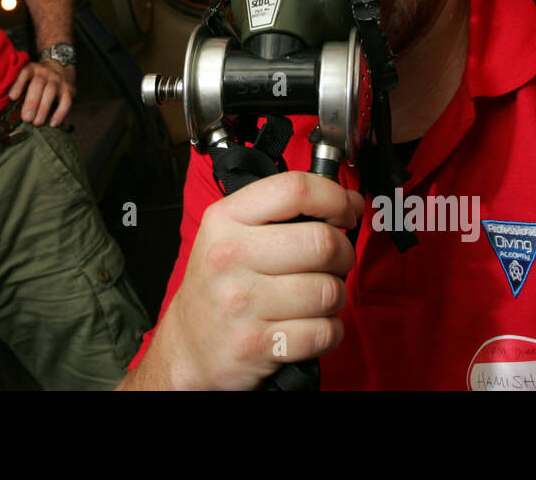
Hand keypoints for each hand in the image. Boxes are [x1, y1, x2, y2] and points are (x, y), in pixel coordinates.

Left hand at [8, 59, 75, 126]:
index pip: (24, 73)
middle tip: (26, 118)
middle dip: (31, 102)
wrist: (60, 63)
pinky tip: (53, 124)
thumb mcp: (29, 74)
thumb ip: (19, 86)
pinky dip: (60, 113)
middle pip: (38, 85)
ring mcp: (57, 80)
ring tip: (37, 123)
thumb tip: (5, 105)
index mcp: (32, 68)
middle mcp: (45, 72)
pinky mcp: (68, 89)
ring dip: (44, 109)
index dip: (18, 84)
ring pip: (51, 93)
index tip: (12, 97)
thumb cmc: (39, 76)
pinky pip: (66, 102)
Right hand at [141, 171, 363, 390]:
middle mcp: (230, 256)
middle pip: (323, 242)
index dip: (335, 197)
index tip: (346, 210)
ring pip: (329, 291)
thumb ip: (279, 211)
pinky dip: (330, 331)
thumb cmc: (219, 286)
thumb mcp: (229, 233)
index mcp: (225, 219)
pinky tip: (311, 325)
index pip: (295, 189)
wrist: (188, 346)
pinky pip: (325, 332)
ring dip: (336, 296)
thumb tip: (347, 201)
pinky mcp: (256, 344)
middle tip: (335, 262)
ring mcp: (241, 302)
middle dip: (344, 254)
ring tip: (317, 297)